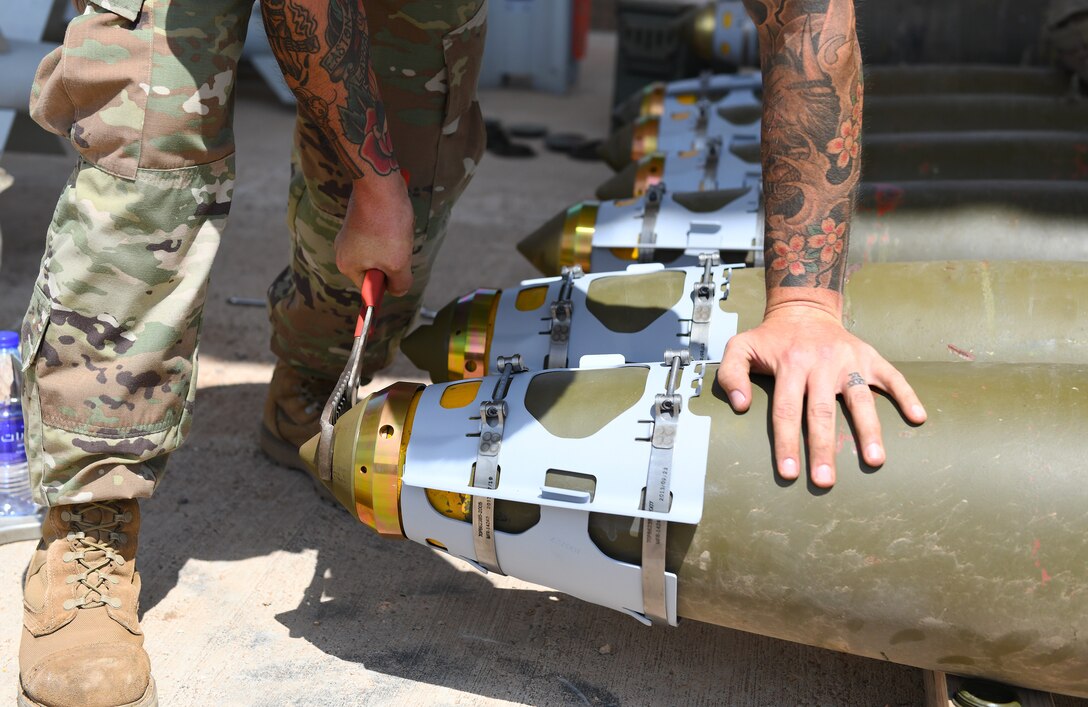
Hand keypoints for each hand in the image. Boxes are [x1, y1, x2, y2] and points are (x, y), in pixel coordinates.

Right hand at [334, 174, 414, 296]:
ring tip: (396, 229)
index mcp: (347, 265)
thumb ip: (400, 284)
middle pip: (378, 269)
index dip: (389, 282)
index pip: (371, 289)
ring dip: (396, 244)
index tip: (398, 268)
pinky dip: (393, 231)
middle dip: (394, 260)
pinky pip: (382, 236)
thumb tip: (398, 290)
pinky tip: (395, 220)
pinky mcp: (361, 220)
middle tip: (398, 245)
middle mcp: (344, 250)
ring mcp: (352, 234)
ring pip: (383, 251)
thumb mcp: (398, 263)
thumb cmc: (387, 224)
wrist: (380, 183)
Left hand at [717, 299, 926, 487]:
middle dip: (824, 449)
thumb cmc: (770, 339)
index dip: (787, 443)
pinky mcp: (870, 357)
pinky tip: (918, 418)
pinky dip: (907, 396)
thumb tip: (741, 406)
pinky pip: (892, 377)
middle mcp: (821, 363)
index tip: (789, 474)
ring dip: (868, 431)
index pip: (786, 410)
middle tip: (826, 482)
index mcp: (790, 364)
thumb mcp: (740, 347)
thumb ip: (731, 374)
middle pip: (822, 412)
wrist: (804, 309)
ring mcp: (849, 360)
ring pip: (860, 399)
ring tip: (874, 461)